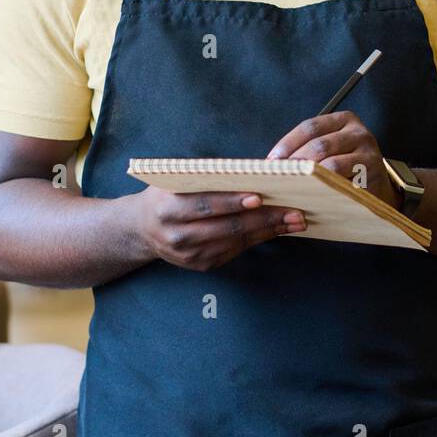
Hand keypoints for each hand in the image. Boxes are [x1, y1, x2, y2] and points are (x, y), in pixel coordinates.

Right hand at [126, 186, 306, 271]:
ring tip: (294, 220)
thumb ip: (206, 176)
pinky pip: (235, 251)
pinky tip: (278, 228)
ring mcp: (189, 255)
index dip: (232, 202)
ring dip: (268, 231)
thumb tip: (252, 171)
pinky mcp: (201, 265)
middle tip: (292, 210)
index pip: (205, 205)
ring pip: (235, 241)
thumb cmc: (165, 194)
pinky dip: (259, 239)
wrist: (142, 229)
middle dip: (263, 219)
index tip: (260, 197)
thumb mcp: (174, 179)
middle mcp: (177, 236)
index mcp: (167, 209)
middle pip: (226, 227)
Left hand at [266, 111, 397, 207]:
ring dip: (309, 177)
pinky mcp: (374, 172)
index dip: (288, 143)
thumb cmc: (346, 165)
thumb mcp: (331, 148)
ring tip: (294, 187)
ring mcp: (368, 151)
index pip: (309, 127)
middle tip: (280, 177)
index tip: (271, 160)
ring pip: (332, 163)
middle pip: (319, 144)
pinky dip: (326, 188)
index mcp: (343, 120)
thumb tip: (272, 162)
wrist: (377, 184)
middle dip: (297, 162)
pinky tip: (314, 195)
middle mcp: (358, 131)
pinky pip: (346, 180)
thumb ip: (308, 149)